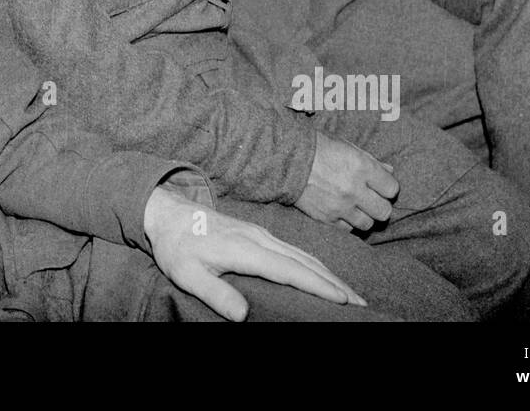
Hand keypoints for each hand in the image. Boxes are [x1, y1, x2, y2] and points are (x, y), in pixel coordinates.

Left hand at [142, 186, 366, 319]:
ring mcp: (261, 234)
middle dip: (335, 282)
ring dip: (328, 273)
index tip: (344, 300)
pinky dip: (314, 265)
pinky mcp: (259, 234)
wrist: (168, 214)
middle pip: (306, 262)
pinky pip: (294, 251)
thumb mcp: (188, 274)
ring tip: (350, 293)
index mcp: (245, 249)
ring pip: (303, 255)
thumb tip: (242, 315)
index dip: (319, 286)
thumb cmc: (177, 247)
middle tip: (361, 302)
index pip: (291, 270)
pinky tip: (321, 275)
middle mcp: (259, 238)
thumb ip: (215, 293)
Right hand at [295, 130, 397, 231]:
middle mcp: (354, 189)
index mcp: (362, 167)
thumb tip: (389, 172)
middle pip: (384, 211)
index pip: (392, 189)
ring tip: (355, 206)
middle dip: (379, 205)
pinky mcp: (326, 219)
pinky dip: (347, 222)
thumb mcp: (347, 146)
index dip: (387, 187)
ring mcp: (340, 206)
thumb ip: (370, 160)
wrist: (286, 159)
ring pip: (367, 224)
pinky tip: (341, 211)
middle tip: (370, 198)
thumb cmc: (318, 148)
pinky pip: (347, 229)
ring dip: (363, 216)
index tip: (380, 185)